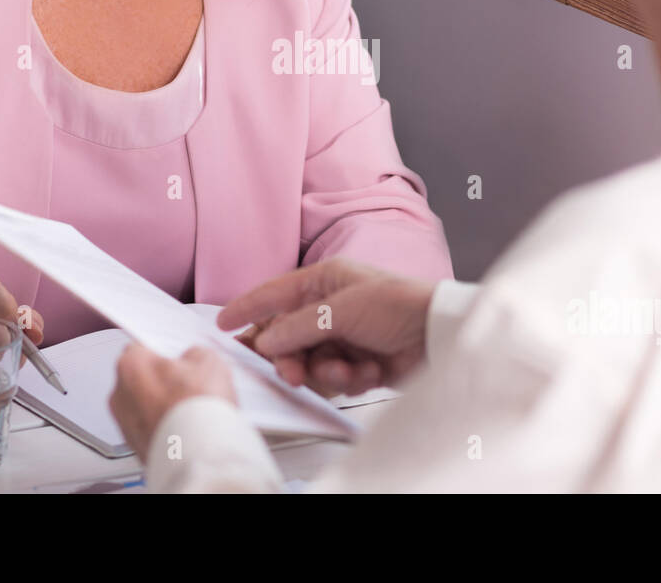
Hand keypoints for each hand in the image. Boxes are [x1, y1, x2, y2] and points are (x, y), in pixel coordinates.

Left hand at [110, 345, 236, 460]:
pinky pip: (151, 429)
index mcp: (130, 364)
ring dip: (164, 407)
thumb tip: (194, 360)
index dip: (167, 352)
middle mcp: (119, 394)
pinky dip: (166, 428)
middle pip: (143, 378)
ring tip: (193, 411)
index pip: (144, 347)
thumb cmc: (195, 408)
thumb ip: (195, 353)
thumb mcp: (208, 361)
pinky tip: (188, 429)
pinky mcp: (135, 448)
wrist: (196, 454)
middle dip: (165, 381)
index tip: (181, 359)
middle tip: (191, 385)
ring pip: (146, 406)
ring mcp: (124, 424)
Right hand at [218, 258, 435, 396]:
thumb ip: (298, 326)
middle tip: (292, 374)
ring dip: (327, 371)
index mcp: (325, 281)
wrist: (439, 336)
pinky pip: (335, 378)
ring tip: (348, 369)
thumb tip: (266, 340)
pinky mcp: (359, 363)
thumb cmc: (397, 306)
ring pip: (311, 362)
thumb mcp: (341, 310)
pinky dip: (351, 378)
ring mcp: (345, 336)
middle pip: (289, 337)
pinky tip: (370, 370)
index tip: (221, 322)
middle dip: (292, 358)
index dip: (248, 307)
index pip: (275, 293)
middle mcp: (331, 308)